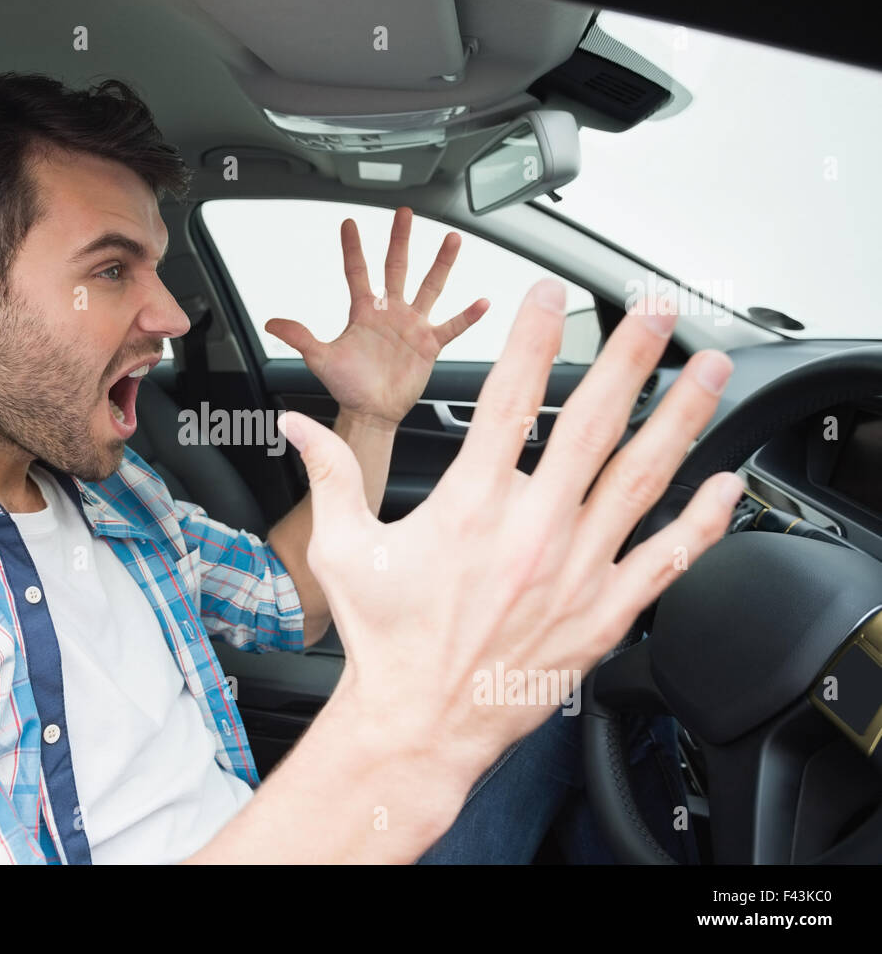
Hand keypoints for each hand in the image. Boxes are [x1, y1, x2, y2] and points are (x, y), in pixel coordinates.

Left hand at [265, 206, 488, 427]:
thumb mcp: (321, 358)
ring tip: (452, 239)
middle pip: (397, 267)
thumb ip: (300, 337)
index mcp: (363, 311)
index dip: (352, 248)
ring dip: (441, 263)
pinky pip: (452, 326)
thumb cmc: (347, 385)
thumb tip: (271, 322)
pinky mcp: (429, 344)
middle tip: (404, 212)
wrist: (371, 412)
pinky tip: (482, 301)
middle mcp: (390, 312)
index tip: (349, 223)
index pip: (357, 271)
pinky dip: (467, 315)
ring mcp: (412, 325)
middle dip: (400, 239)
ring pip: (430, 286)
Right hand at [275, 279, 741, 786]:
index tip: (549, 296)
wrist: (420, 724)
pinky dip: (702, 519)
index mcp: (470, 506)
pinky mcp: (604, 613)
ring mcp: (576, 571)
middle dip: (628, 356)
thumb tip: (294, 424)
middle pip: (592, 422)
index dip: (531, 337)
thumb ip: (329, 475)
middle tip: (655, 309)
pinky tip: (724, 483)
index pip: (506, 398)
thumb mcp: (343, 550)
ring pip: (641, 477)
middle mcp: (532, 530)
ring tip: (706, 369)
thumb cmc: (385, 641)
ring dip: (679, 415)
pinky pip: (667, 558)